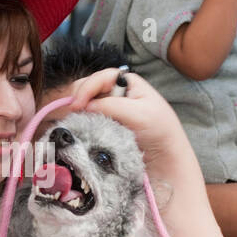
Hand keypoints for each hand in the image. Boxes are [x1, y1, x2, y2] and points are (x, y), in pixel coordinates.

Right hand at [63, 68, 193, 171]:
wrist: (164, 158)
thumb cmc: (159, 132)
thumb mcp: (138, 114)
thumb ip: (111, 105)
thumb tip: (85, 106)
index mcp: (128, 83)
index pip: (101, 77)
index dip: (87, 88)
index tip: (78, 104)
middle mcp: (117, 93)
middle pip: (90, 88)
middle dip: (79, 98)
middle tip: (72, 113)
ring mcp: (110, 109)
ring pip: (86, 103)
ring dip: (78, 110)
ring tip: (72, 120)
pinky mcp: (105, 124)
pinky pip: (88, 119)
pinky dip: (80, 121)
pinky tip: (77, 127)